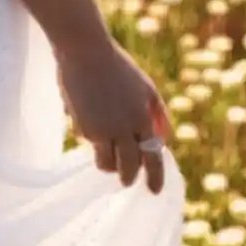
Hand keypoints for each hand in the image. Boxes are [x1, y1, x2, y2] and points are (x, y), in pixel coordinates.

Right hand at [53, 36, 172, 194]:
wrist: (85, 53)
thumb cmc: (118, 68)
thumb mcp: (146, 88)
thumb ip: (156, 114)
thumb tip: (163, 138)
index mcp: (143, 118)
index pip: (153, 156)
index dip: (155, 177)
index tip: (154, 191)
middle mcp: (124, 128)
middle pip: (129, 167)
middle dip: (128, 178)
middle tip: (126, 182)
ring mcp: (102, 129)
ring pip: (106, 163)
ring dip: (108, 164)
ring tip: (107, 158)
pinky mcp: (82, 127)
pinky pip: (91, 143)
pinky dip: (94, 140)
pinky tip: (90, 122)